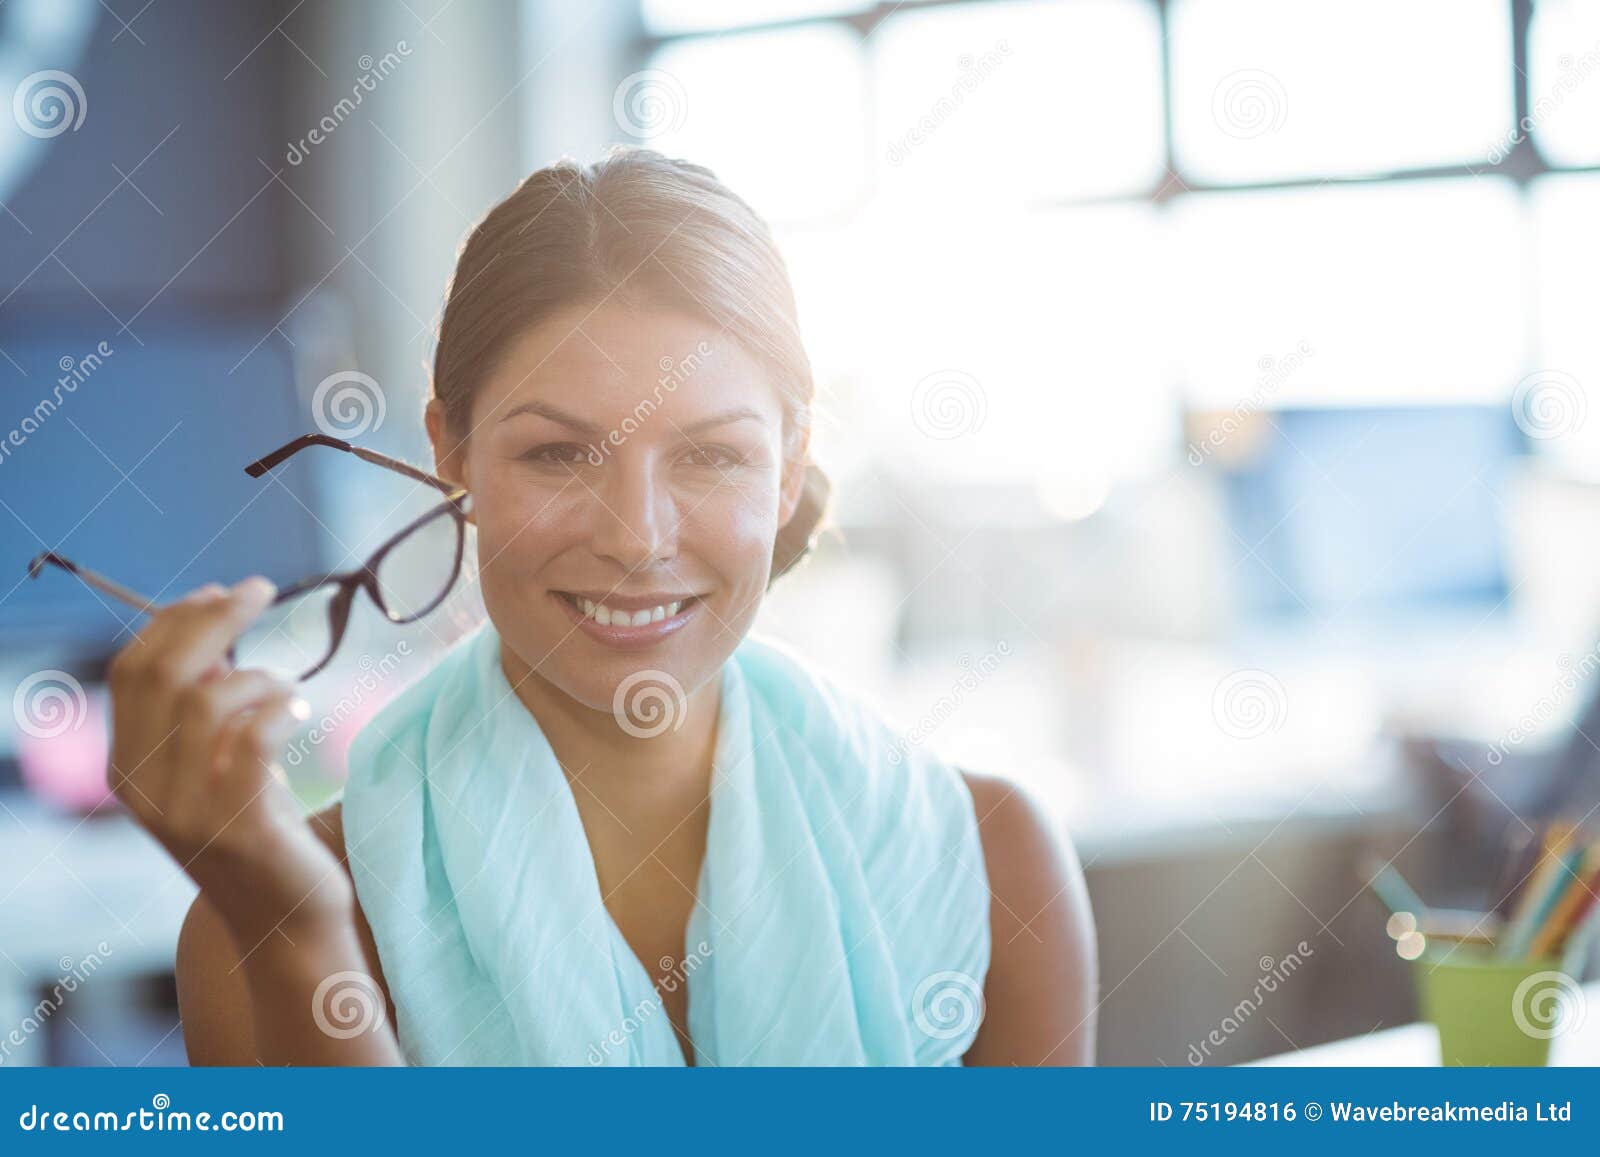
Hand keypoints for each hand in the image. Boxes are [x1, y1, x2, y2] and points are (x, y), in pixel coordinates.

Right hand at [106, 578, 352, 946]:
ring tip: (289, 688)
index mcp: (128, 766)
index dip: (174, 620)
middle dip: (215, 619)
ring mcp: (186, 810)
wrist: (284, 916)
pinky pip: (253, 738)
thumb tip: (217, 622)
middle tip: (262, 591)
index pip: (131, 670)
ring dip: (259, 676)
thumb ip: (203, 705)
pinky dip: (280, 709)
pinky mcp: (236, 823)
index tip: (221, 591)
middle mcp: (143, 787)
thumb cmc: (258, 826)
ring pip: (208, 701)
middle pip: (163, 673)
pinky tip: (300, 711)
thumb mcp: (214, 762)